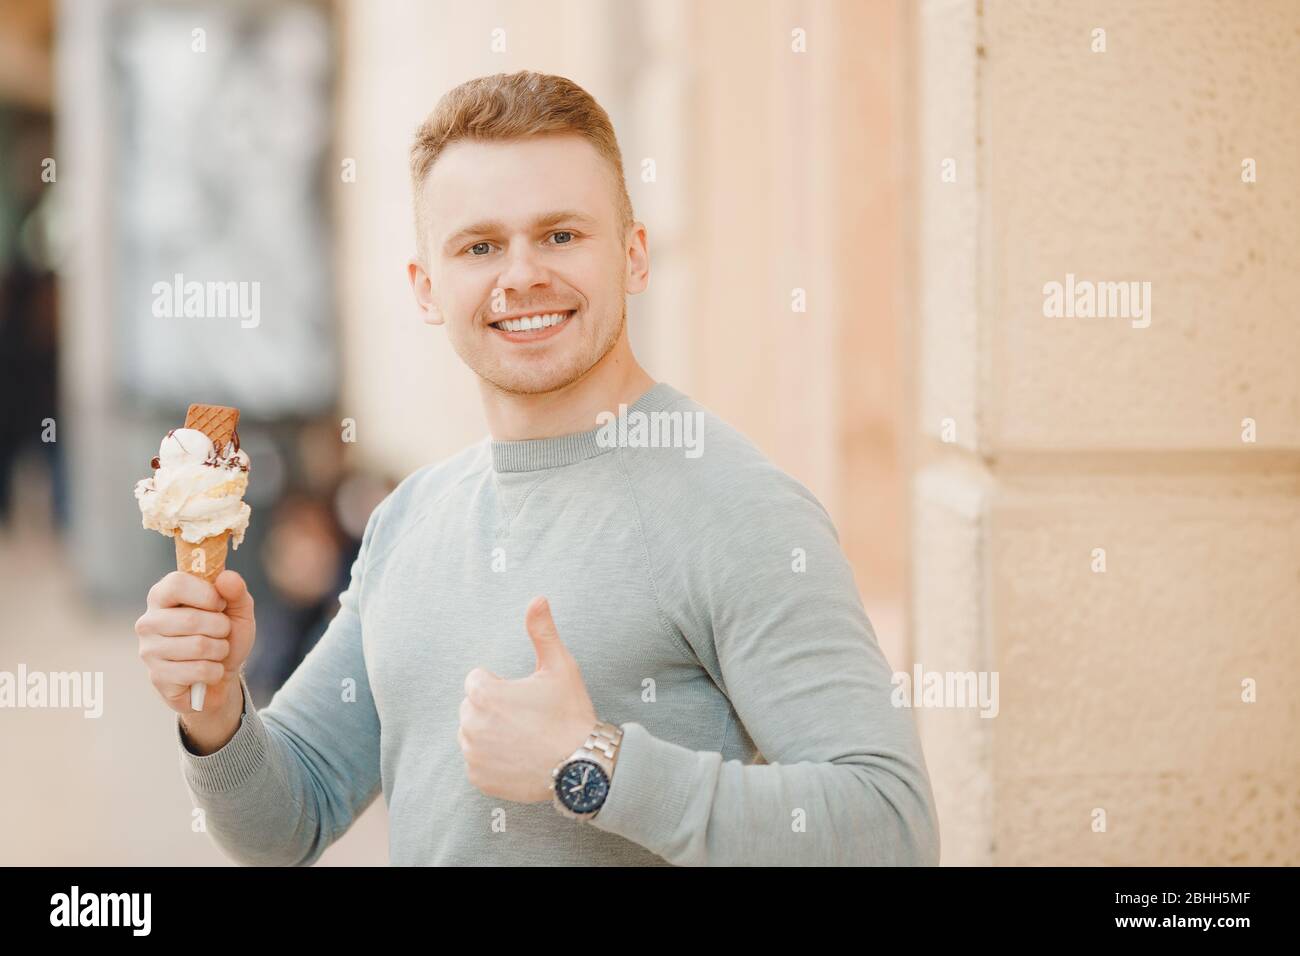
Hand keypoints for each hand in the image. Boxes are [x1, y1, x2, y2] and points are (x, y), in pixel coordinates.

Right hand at [135, 570, 255, 715]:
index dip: (207, 594)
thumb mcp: (238, 610)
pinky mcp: (157, 677)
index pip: (177, 584)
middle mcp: (148, 621)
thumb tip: (227, 577)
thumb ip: (236, 591)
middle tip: (222, 632)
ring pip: (198, 646)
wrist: (221, 676)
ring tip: (216, 651)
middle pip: (191, 619)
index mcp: (162, 596)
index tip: (220, 604)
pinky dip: (215, 671)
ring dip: (220, 650)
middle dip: (221, 627)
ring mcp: (149, 650)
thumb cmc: (225, 636)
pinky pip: (199, 670)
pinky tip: (208, 671)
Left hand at [458, 597, 596, 802]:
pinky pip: (477, 762)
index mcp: (484, 695)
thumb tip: (538, 598)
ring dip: (491, 733)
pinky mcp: (478, 779)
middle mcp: (471, 725)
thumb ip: (542, 631)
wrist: (581, 767)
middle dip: (494, 709)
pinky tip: (519, 758)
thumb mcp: (560, 667)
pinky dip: (493, 761)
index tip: (526, 698)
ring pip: (473, 734)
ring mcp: (474, 755)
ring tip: (524, 739)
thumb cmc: (570, 714)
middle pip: (473, 707)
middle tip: (528, 719)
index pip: (477, 680)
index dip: (502, 685)